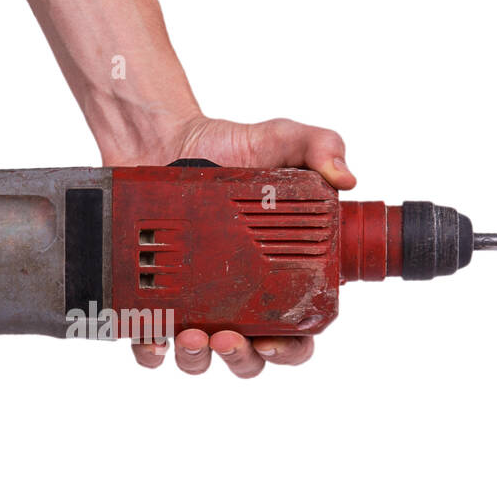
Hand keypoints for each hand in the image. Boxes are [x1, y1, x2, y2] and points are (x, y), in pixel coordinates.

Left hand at [123, 115, 354, 376]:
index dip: (291, 349)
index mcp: (277, 276)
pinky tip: (154, 338)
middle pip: (248, 357)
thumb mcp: (281, 139)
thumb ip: (319, 147)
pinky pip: (150, 345)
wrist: (162, 136)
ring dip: (198, 359)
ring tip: (193, 335)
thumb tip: (347, 177)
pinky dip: (151, 352)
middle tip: (230, 338)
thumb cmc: (226, 147)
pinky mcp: (149, 298)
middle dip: (242, 359)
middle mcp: (236, 298)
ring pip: (200, 359)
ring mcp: (192, 302)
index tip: (276, 342)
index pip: (295, 332)